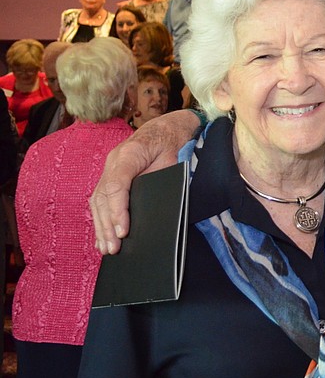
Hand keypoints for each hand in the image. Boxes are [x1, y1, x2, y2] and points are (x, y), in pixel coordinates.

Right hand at [92, 109, 199, 253]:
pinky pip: (100, 199)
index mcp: (130, 153)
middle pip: (103, 197)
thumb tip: (155, 209)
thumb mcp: (174, 158)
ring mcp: (109, 167)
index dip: (118, 211)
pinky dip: (100, 219)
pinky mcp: (110, 175)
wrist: (167, 128)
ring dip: (101, 226)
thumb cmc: (174, 142)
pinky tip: (102, 236)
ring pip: (97, 200)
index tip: (122, 231)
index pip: (117, 185)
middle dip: (107, 225)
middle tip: (114, 248)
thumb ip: (162, 179)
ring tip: (106, 248)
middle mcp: (114, 160)